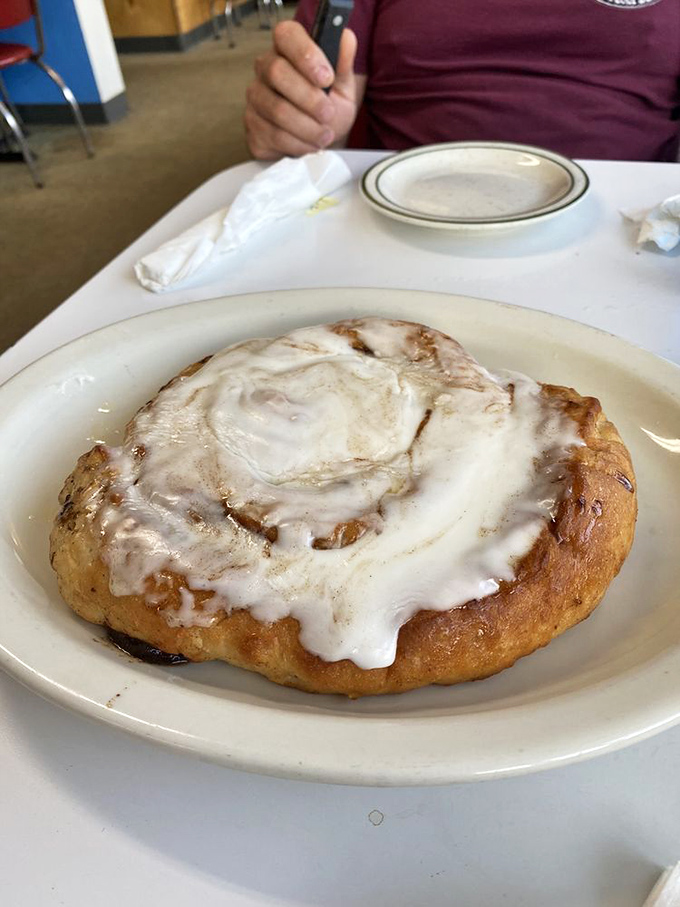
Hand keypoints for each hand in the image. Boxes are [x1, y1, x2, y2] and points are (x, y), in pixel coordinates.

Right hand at [245, 20, 359, 159]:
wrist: (319, 137)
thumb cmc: (328, 106)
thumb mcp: (342, 84)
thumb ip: (343, 62)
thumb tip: (346, 38)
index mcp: (287, 49)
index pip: (286, 35)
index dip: (306, 54)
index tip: (327, 77)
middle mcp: (265, 69)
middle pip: (277, 73)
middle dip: (309, 98)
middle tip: (328, 113)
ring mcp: (256, 99)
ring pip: (276, 110)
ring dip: (307, 127)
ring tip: (325, 135)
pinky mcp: (253, 129)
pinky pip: (273, 136)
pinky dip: (298, 145)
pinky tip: (310, 145)